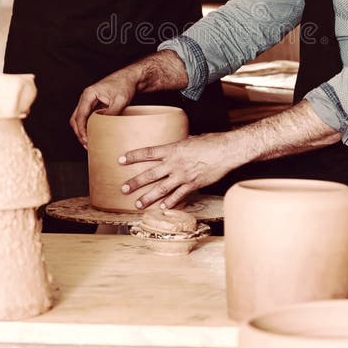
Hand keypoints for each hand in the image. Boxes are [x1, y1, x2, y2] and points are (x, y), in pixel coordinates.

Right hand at [70, 68, 139, 146]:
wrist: (131, 78)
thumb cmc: (124, 85)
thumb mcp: (120, 100)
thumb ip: (111, 113)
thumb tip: (104, 127)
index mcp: (88, 94)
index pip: (79, 116)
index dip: (81, 130)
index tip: (86, 140)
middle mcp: (86, 98)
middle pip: (76, 119)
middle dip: (79, 133)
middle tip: (87, 145)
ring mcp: (89, 101)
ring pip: (80, 119)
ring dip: (82, 131)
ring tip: (89, 143)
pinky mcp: (95, 105)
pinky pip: (87, 118)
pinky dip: (88, 127)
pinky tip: (94, 135)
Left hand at [119, 131, 234, 208]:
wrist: (227, 151)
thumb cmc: (212, 142)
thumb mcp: (192, 139)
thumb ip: (181, 145)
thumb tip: (177, 146)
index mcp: (173, 149)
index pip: (148, 153)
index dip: (133, 156)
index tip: (121, 160)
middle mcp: (174, 164)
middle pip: (149, 174)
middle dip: (135, 182)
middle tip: (123, 188)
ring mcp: (182, 176)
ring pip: (160, 189)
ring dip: (147, 197)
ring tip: (137, 203)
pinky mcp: (193, 185)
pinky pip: (178, 196)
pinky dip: (169, 203)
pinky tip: (162, 208)